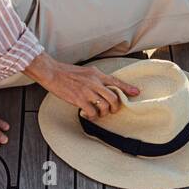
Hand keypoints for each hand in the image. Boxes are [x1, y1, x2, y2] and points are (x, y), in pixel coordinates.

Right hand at [26, 54, 140, 121]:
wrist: (52, 72)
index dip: (127, 88)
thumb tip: (105, 86)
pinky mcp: (79, 99)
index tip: (136, 93)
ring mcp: (87, 91)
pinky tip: (88, 115)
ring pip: (104, 106)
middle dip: (115, 107)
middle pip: (114, 97)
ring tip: (98, 114)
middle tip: (111, 110)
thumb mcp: (86, 72)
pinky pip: (92, 112)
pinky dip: (92, 116)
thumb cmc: (67, 72)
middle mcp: (94, 82)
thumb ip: (96, 78)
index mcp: (97, 74)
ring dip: (103, 113)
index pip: (116, 81)